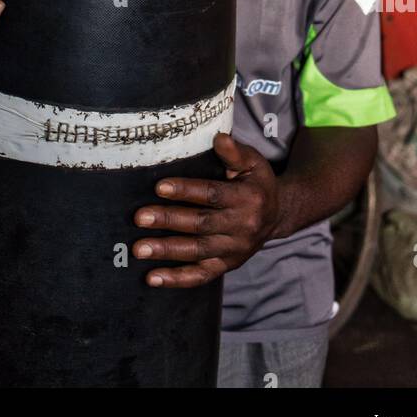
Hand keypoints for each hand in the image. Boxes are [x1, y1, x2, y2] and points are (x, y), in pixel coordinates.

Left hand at [132, 133, 279, 287]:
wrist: (277, 215)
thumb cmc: (257, 183)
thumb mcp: (253, 162)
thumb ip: (235, 152)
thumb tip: (218, 137)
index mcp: (247, 198)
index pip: (212, 194)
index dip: (186, 190)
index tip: (159, 187)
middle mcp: (242, 227)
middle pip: (200, 224)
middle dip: (168, 221)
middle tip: (140, 218)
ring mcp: (234, 250)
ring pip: (197, 252)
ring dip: (166, 251)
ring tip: (140, 249)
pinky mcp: (227, 265)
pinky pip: (201, 276)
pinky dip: (177, 279)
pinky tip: (153, 278)